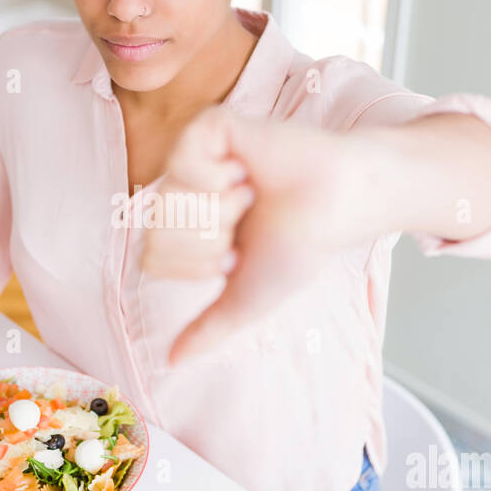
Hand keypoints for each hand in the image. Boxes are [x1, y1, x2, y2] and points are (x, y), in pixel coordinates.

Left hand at [142, 105, 372, 364]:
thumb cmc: (301, 246)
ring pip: (169, 199)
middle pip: (156, 232)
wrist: (337, 205)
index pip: (153, 258)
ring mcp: (195, 157)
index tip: (238, 253)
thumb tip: (171, 363)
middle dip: (208, 240)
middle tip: (247, 222)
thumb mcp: (246, 297)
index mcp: (190, 228)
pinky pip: (183, 162)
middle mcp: (186, 191)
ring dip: (220, 209)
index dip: (197, 266)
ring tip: (252, 194)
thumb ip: (208, 329)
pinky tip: (246, 171)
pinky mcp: (210, 127)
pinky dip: (218, 177)